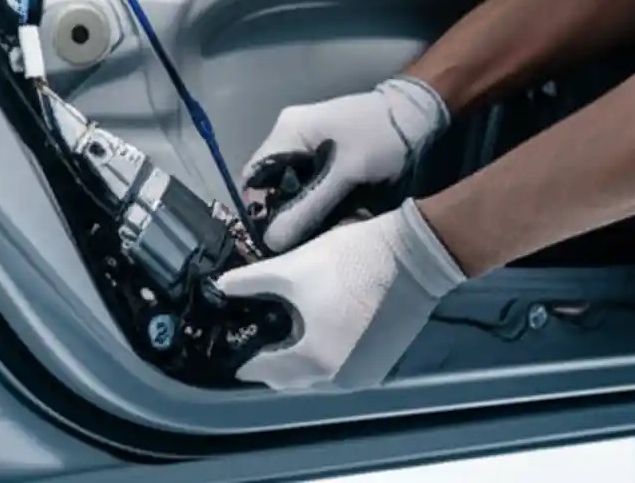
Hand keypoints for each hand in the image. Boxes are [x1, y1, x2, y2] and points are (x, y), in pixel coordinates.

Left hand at [215, 199, 465, 390]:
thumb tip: (220, 286)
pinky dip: (326, 356)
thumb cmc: (349, 262)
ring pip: (318, 375)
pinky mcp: (383, 362)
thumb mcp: (292, 268)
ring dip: (300, 359)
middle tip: (258, 333)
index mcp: (312, 360)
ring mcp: (365, 373)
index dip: (244, 360)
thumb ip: (250, 281)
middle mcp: (338, 379)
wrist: (414, 255)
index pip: (265, 371)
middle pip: (291, 378)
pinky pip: (341, 368)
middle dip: (272, 361)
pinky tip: (320, 330)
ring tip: (287, 329)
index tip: (230, 347)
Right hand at [244, 76, 448, 251]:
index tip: (272, 236)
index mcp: (287, 131)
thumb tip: (273, 240)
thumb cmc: (379, 137)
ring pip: (291, 184)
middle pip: (271, 182)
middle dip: (282, 211)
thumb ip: (309, 206)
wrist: (416, 113)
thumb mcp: (345, 173)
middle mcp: (290, 135)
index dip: (258, 207)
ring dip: (301, 207)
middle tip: (295, 239)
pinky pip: (309, 180)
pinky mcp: (325, 152)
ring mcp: (308, 142)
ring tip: (313, 231)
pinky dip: (315, 199)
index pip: (253, 175)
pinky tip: (327, 216)